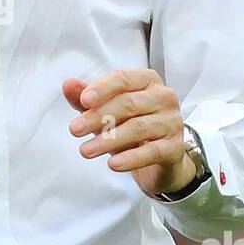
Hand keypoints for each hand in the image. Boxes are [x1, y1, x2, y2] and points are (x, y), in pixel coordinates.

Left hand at [62, 68, 195, 197]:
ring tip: (86, 150)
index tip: (83, 101)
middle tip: (74, 130)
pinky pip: (153, 151)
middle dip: (98, 117)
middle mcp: (164, 97)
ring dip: (109, 139)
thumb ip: (86, 98)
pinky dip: (131, 158)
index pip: (122, 79)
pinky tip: (113, 165)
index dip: (102, 89)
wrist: (159, 157)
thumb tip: (68, 84)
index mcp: (147, 80)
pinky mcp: (175, 147)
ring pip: (138, 127)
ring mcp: (172, 122)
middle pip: (128, 103)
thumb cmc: (130, 125)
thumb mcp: (105, 111)